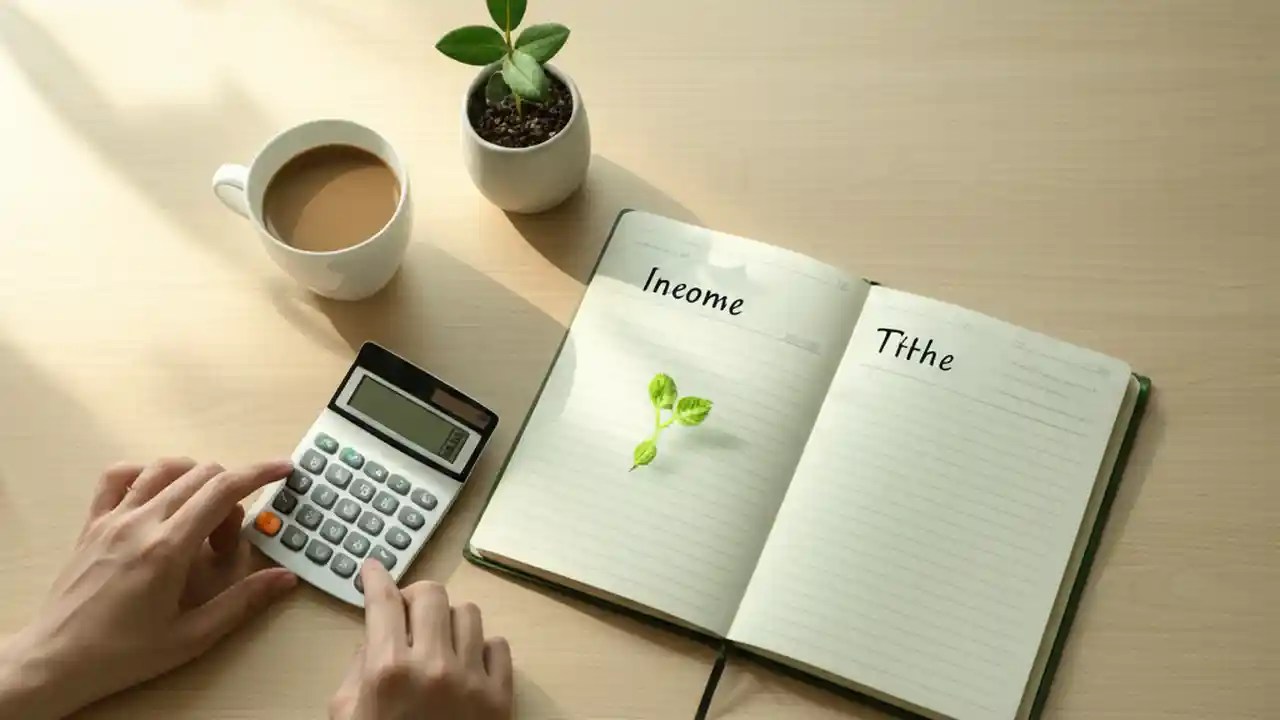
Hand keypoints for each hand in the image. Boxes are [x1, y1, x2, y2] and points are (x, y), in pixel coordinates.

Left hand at [0, 458, 298, 718]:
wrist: (56, 661)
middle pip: (201, 476)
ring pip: (165, 468)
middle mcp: (141, 522)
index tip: (283, 470)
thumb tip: (285, 578)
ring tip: (199, 516)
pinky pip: (118, 476)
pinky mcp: (92, 523)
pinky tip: (157, 495)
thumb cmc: (124, 654)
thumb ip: (242, 602)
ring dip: (195, 480)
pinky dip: (146, 473)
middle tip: (227, 545)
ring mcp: (113, 518)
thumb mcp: (192, 637)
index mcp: (169, 548)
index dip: (260, 473)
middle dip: (231, 497)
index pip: (223, 490)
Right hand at [328, 563, 512, 719]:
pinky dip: (482, 650)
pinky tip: (467, 666)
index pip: (383, 600)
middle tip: (406, 613)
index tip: (373, 568)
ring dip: (450, 623)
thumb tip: (374, 635)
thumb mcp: (346, 715)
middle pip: (431, 594)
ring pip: (469, 614)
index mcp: (388, 670)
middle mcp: (434, 666)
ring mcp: (472, 680)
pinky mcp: (502, 698)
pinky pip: (499, 646)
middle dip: (414, 598)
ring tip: (438, 644)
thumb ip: (358, 669)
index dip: (376, 577)